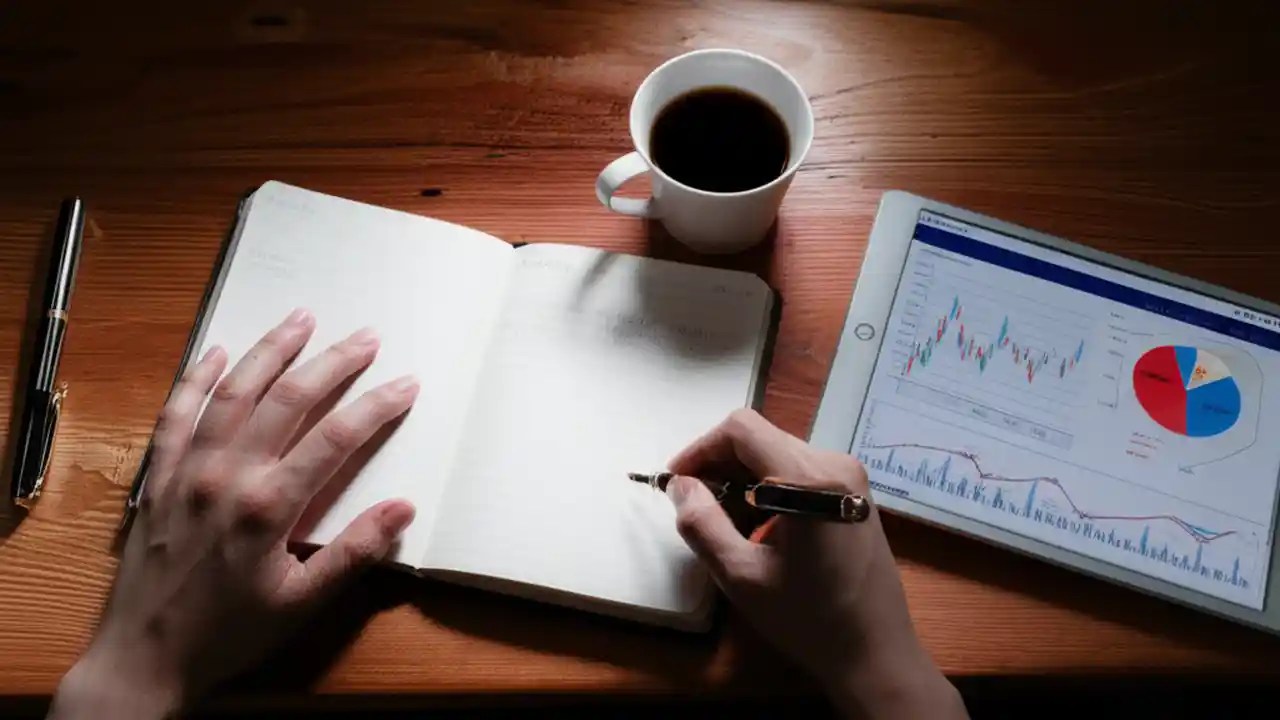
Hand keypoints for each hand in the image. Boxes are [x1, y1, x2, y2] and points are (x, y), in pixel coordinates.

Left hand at [50, 310, 419, 719]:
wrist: (145, 658)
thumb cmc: (229, 635)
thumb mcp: (302, 604)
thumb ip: (354, 553)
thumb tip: (403, 508)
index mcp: (268, 507)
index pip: (335, 439)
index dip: (376, 406)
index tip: (406, 383)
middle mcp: (226, 476)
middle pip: (287, 400)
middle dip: (332, 363)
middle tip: (366, 337)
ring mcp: (186, 471)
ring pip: (232, 393)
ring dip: (269, 352)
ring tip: (301, 320)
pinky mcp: (157, 477)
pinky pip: (176, 414)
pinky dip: (196, 379)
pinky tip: (219, 353)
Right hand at [667, 410, 965, 718]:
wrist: (877, 653)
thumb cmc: (810, 620)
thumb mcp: (742, 577)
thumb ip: (702, 524)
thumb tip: (680, 486)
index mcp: (810, 478)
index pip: (742, 429)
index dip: (700, 448)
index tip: (677, 482)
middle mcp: (835, 464)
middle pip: (761, 438)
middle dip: (719, 465)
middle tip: (694, 506)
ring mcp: (851, 477)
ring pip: (778, 454)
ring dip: (743, 478)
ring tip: (725, 523)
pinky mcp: (856, 494)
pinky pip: (800, 472)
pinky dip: (769, 488)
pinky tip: (759, 529)